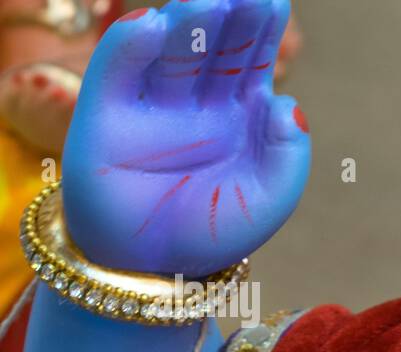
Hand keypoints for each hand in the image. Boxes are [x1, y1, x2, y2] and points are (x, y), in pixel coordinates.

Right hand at [61, 0, 309, 276]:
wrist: (156, 269)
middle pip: (214, 47)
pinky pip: (117, 72)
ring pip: (171, 52)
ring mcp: (151, 105)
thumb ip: (288, 156)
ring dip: (187, 24)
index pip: (251, 60)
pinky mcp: (105, 115)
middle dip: (230, 17)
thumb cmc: (215, 233)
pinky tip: (153, 27)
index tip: (273, 0)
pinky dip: (132, 47)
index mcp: (238, 115)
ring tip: (206, 3)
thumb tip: (286, 102)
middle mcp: (196, 101)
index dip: (261, 30)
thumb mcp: (269, 201)